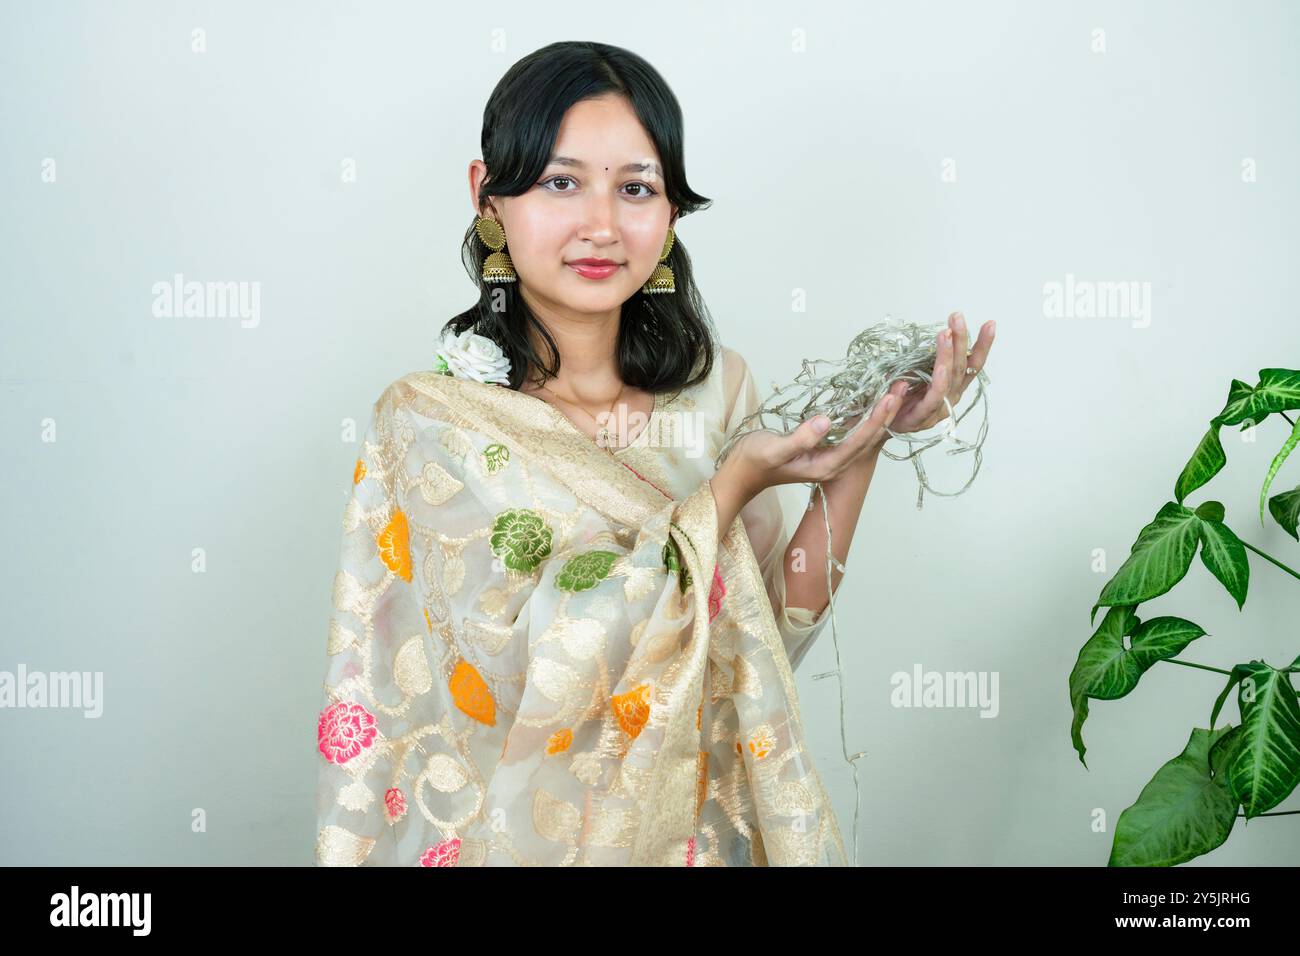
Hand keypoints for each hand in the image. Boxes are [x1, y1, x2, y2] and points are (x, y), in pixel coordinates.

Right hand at [712, 382, 905, 506]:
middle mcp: (834, 464)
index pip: (858, 441)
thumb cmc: (753, 461)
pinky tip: (874, 401)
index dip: (875, 419)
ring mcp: (831, 458)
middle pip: (868, 439)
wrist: (741, 474)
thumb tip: (826, 421)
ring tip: (896, 391)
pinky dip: (866, 416)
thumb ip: (800, 438)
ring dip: (881, 414)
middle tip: (902, 387)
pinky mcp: (826, 449)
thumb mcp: (773, 449)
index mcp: (825, 467)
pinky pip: (853, 433)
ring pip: (863, 436)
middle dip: (887, 414)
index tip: (890, 398)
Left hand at [888, 311, 994, 433]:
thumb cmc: (902, 396)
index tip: (990, 323)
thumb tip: (938, 332)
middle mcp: (951, 397)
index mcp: (953, 385)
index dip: (982, 345)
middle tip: (957, 317)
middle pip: (960, 367)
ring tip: (946, 335)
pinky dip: (936, 384)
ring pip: (947, 381)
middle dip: (960, 340)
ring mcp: (938, 409)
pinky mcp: (920, 419)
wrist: (882, 424)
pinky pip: (930, 401)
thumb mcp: (917, 371)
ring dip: (947, 356)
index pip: (971, 363)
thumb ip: (927, 357)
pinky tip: (939, 369)